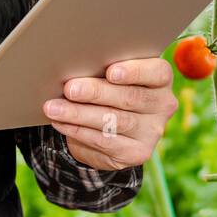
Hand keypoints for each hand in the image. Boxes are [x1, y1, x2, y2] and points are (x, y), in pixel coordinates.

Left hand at [42, 57, 176, 170]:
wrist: (112, 127)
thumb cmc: (109, 87)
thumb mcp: (112, 74)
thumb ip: (104, 67)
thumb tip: (75, 64)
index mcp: (161, 79)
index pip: (157, 72)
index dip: (134, 71)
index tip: (111, 72)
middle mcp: (163, 105)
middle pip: (130, 97)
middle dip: (96, 92)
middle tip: (69, 89)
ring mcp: (152, 131)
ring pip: (114, 121)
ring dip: (79, 114)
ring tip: (54, 108)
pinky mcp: (137, 153)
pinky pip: (104, 141)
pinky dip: (78, 131)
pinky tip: (60, 122)